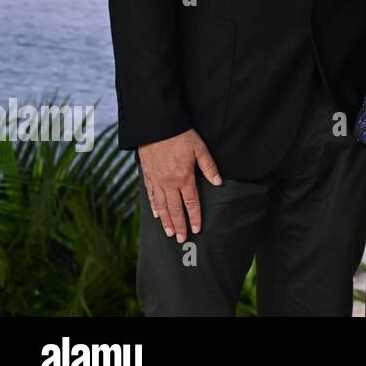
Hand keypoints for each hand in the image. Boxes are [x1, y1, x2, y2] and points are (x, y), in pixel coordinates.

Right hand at [137, 128, 221, 242]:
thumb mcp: (200, 149)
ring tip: (168, 233)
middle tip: (180, 239)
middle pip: (175, 209)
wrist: (157, 127)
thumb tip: (218, 182)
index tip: (197, 230)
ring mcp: (156, 181)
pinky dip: (154, 207)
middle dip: (179, 225)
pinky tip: (156, 215)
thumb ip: (209, 167)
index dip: (194, 217)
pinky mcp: (147, 176)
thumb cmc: (181, 136)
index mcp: (184, 178)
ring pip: (161, 206)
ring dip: (165, 221)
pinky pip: (150, 196)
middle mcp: (169, 183)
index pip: (191, 203)